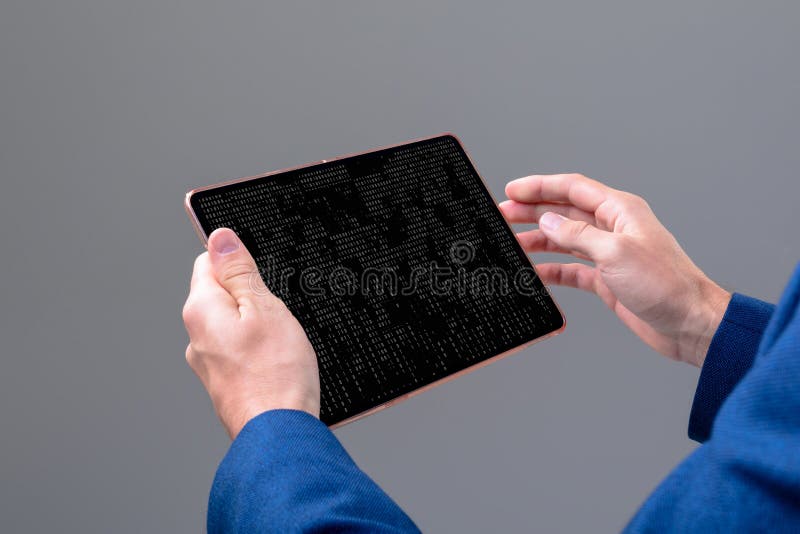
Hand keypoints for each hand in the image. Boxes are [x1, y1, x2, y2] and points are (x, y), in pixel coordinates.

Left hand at [182, 228, 319, 438]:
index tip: (261, 273)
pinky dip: (257, 349)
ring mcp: (208, 364)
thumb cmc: (276, 374)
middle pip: (220, 295)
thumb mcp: (265, 308)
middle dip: (250, 295)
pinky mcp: (224, 383)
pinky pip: (239, 351)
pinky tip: (278, 360)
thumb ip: (239, 272)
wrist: (279, 434)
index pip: (208, 263)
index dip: (238, 261)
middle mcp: (196, 337)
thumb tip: (220, 238)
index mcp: (201, 311)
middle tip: (279, 311)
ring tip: (282, 341)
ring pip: (232, 325)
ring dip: (256, 324)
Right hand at [499, 173, 729, 366]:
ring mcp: (609, 254)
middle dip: (533, 212)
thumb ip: (578, 234)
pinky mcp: (607, 280)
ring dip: (538, 241)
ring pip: (565, 240)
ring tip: (510, 244)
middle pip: (564, 212)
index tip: (513, 191)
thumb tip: (548, 221)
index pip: (573, 188)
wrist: (690, 323)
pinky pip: (572, 269)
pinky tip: (533, 273)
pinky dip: (551, 270)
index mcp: (620, 211)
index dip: (540, 187)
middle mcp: (613, 229)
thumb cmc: (666, 284)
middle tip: (503, 216)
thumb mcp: (615, 253)